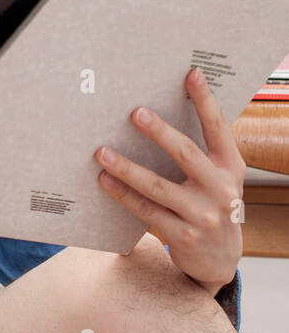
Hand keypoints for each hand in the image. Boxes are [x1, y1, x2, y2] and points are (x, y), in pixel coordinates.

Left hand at [95, 66, 243, 292]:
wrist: (221, 258)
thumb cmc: (211, 204)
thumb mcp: (219, 177)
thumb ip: (201, 151)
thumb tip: (158, 115)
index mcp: (231, 166)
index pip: (219, 128)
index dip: (206, 100)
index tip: (191, 74)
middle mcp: (221, 188)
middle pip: (187, 154)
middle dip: (160, 132)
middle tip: (135, 112)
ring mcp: (203, 214)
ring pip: (159, 187)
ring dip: (127, 168)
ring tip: (101, 152)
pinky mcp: (183, 235)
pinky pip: (146, 210)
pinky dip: (123, 194)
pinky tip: (104, 180)